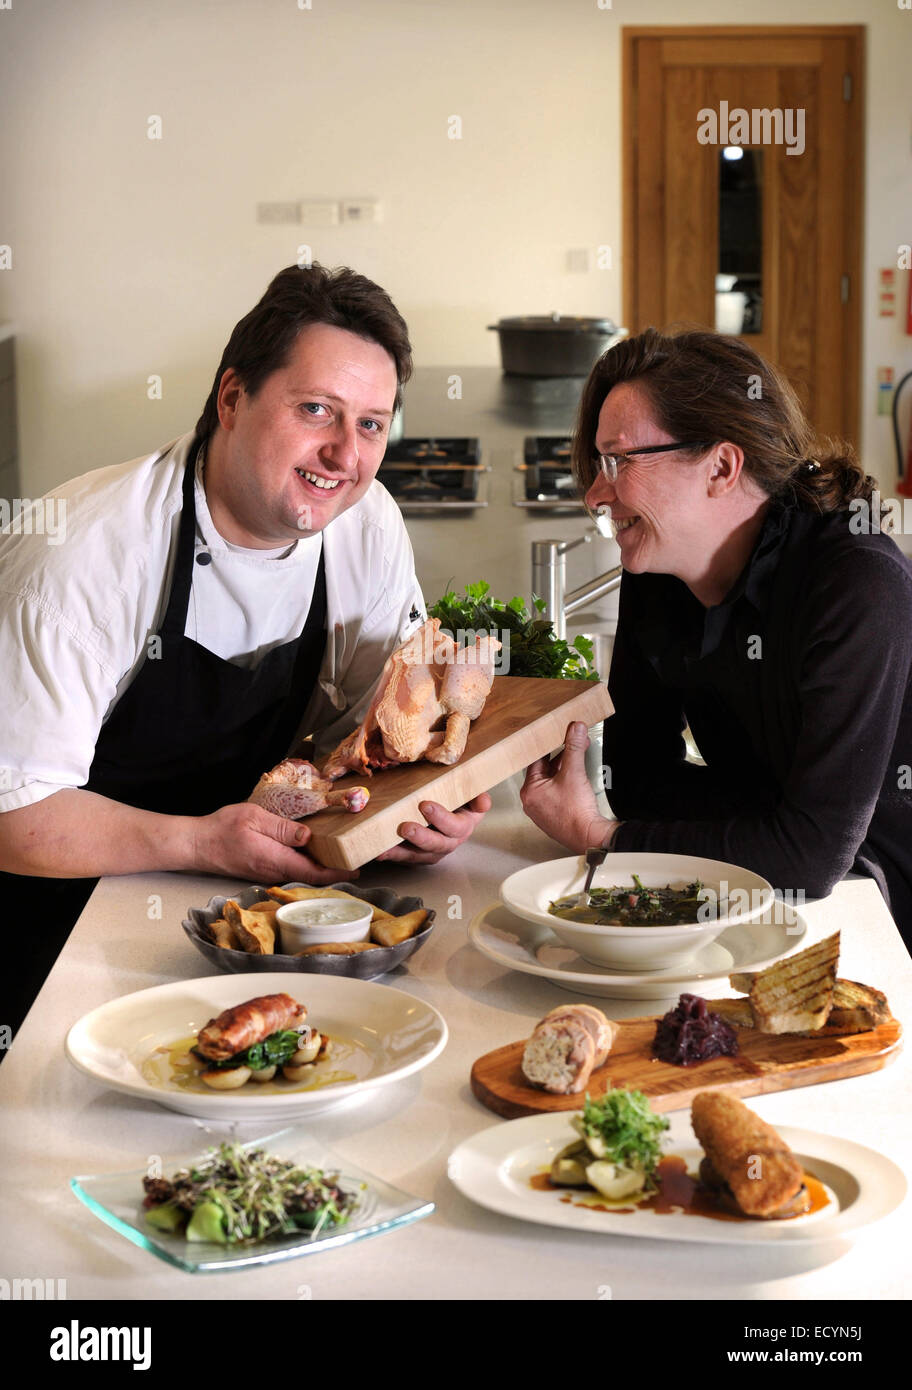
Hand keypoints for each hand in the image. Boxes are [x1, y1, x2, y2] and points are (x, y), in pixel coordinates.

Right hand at [190, 802, 347, 884]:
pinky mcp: (262, 868)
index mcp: (276, 859)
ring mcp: (268, 872)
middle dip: (334, 868)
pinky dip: (305, 862)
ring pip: (301, 872)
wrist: (196, 844)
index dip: (337, 872)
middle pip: (311, 875)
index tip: (356, 868)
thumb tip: (308, 837)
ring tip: (340, 853)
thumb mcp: (255, 818)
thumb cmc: (223, 828)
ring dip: (320, 866)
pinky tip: (312, 851)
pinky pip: (289, 868)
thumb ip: (283, 828)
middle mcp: (274, 871)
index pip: (313, 873)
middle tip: (356, 856)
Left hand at [375, 792, 491, 864]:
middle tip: (406, 827)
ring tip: (386, 846)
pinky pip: (403, 857)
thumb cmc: (457, 798)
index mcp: (463, 825)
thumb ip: (477, 795)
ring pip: (418, 855)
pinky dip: (390, 855)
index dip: (442, 818)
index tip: (426, 805)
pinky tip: (378, 851)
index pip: (455, 826)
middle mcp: (449, 842)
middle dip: (421, 837)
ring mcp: (431, 851)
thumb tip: (483, 803)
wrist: (448, 806)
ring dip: (402, 851)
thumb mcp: (470, 793)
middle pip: (437, 844)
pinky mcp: (415, 855)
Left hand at [520, 721, 617, 853]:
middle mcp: (532, 801)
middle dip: (559, 758)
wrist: (589, 836)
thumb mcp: (574, 772)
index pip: (536, 760)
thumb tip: (575, 729)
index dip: (547, 746)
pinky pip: (556, 794)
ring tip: (576, 760)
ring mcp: (542, 810)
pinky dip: (564, 784)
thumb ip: (574, 748)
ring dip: (563, 770)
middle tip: (569, 745)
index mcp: (530, 790)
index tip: (554, 737)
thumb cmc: (576, 812)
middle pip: (544, 771)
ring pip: (550, 782)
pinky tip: (576, 779)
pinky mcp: (553, 816)